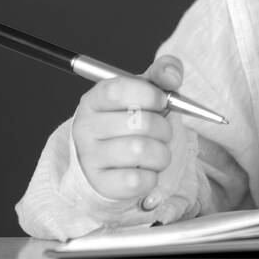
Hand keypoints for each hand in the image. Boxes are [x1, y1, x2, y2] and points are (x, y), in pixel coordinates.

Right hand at [72, 54, 186, 210]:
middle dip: (163, 128)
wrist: (108, 164)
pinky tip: (144, 170)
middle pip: (138, 122)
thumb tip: (172, 75)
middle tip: (161, 131)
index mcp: (94, 100)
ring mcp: (89, 157)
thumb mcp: (142, 93)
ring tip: (155, 152)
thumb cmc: (129, 122)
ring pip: (141, 151)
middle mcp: (86, 127)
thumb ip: (161, 74)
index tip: (161, 101)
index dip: (148, 95)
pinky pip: (139, 180)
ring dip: (161, 153)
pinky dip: (152, 176)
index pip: (118, 91)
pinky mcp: (100, 184)